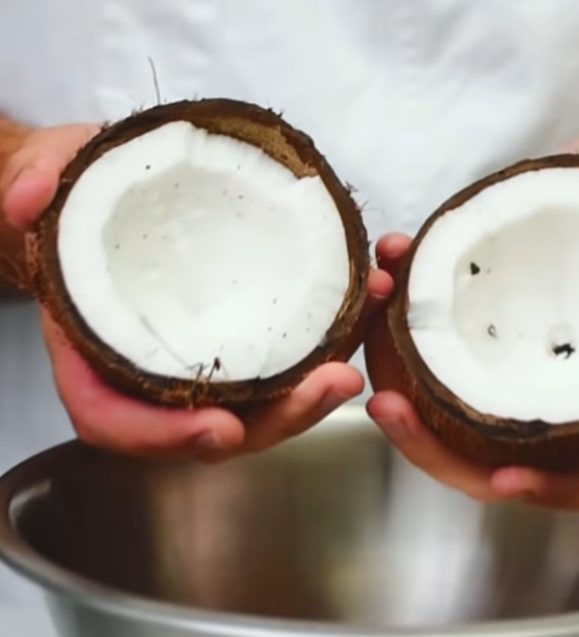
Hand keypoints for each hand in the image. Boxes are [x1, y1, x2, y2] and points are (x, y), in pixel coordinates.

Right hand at [2, 124, 394, 458]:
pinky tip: (361, 312)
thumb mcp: (52, 182)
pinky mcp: (240, 338)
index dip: (164, 434)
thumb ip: (36, 188)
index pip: (117, 419)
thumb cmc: (81, 204)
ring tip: (359, 358)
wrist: (114, 201)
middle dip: (277, 417)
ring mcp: (201, 362)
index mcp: (96, 353)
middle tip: (334, 383)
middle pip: (210, 425)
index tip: (219, 426)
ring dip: (314, 392)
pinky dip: (324, 347)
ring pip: (257, 405)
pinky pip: (282, 362)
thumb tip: (29, 200)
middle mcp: (153, 372)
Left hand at [365, 137, 578, 509]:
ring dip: (398, 380)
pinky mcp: (469, 327)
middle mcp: (543, 395)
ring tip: (368, 347)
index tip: (507, 478)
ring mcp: (501, 367)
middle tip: (392, 407)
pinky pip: (426, 341)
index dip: (549, 488)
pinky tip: (391, 268)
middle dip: (433, 445)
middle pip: (488, 455)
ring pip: (442, 408)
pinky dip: (397, 314)